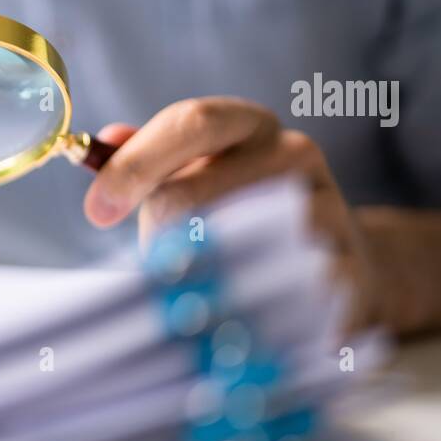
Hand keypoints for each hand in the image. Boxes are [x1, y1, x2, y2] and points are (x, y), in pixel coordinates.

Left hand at [83, 96, 376, 327]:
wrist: (340, 262)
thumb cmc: (242, 216)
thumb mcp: (198, 174)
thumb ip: (148, 160)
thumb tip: (105, 141)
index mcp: (249, 124)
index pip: (190, 123)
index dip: (135, 164)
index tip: (97, 210)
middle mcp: (292, 153)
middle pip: (190, 194)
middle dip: (154, 235)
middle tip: (154, 264)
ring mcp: (324, 209)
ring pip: (222, 251)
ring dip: (191, 279)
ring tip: (199, 290)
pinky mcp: (342, 269)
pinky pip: (260, 297)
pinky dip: (234, 313)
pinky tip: (232, 317)